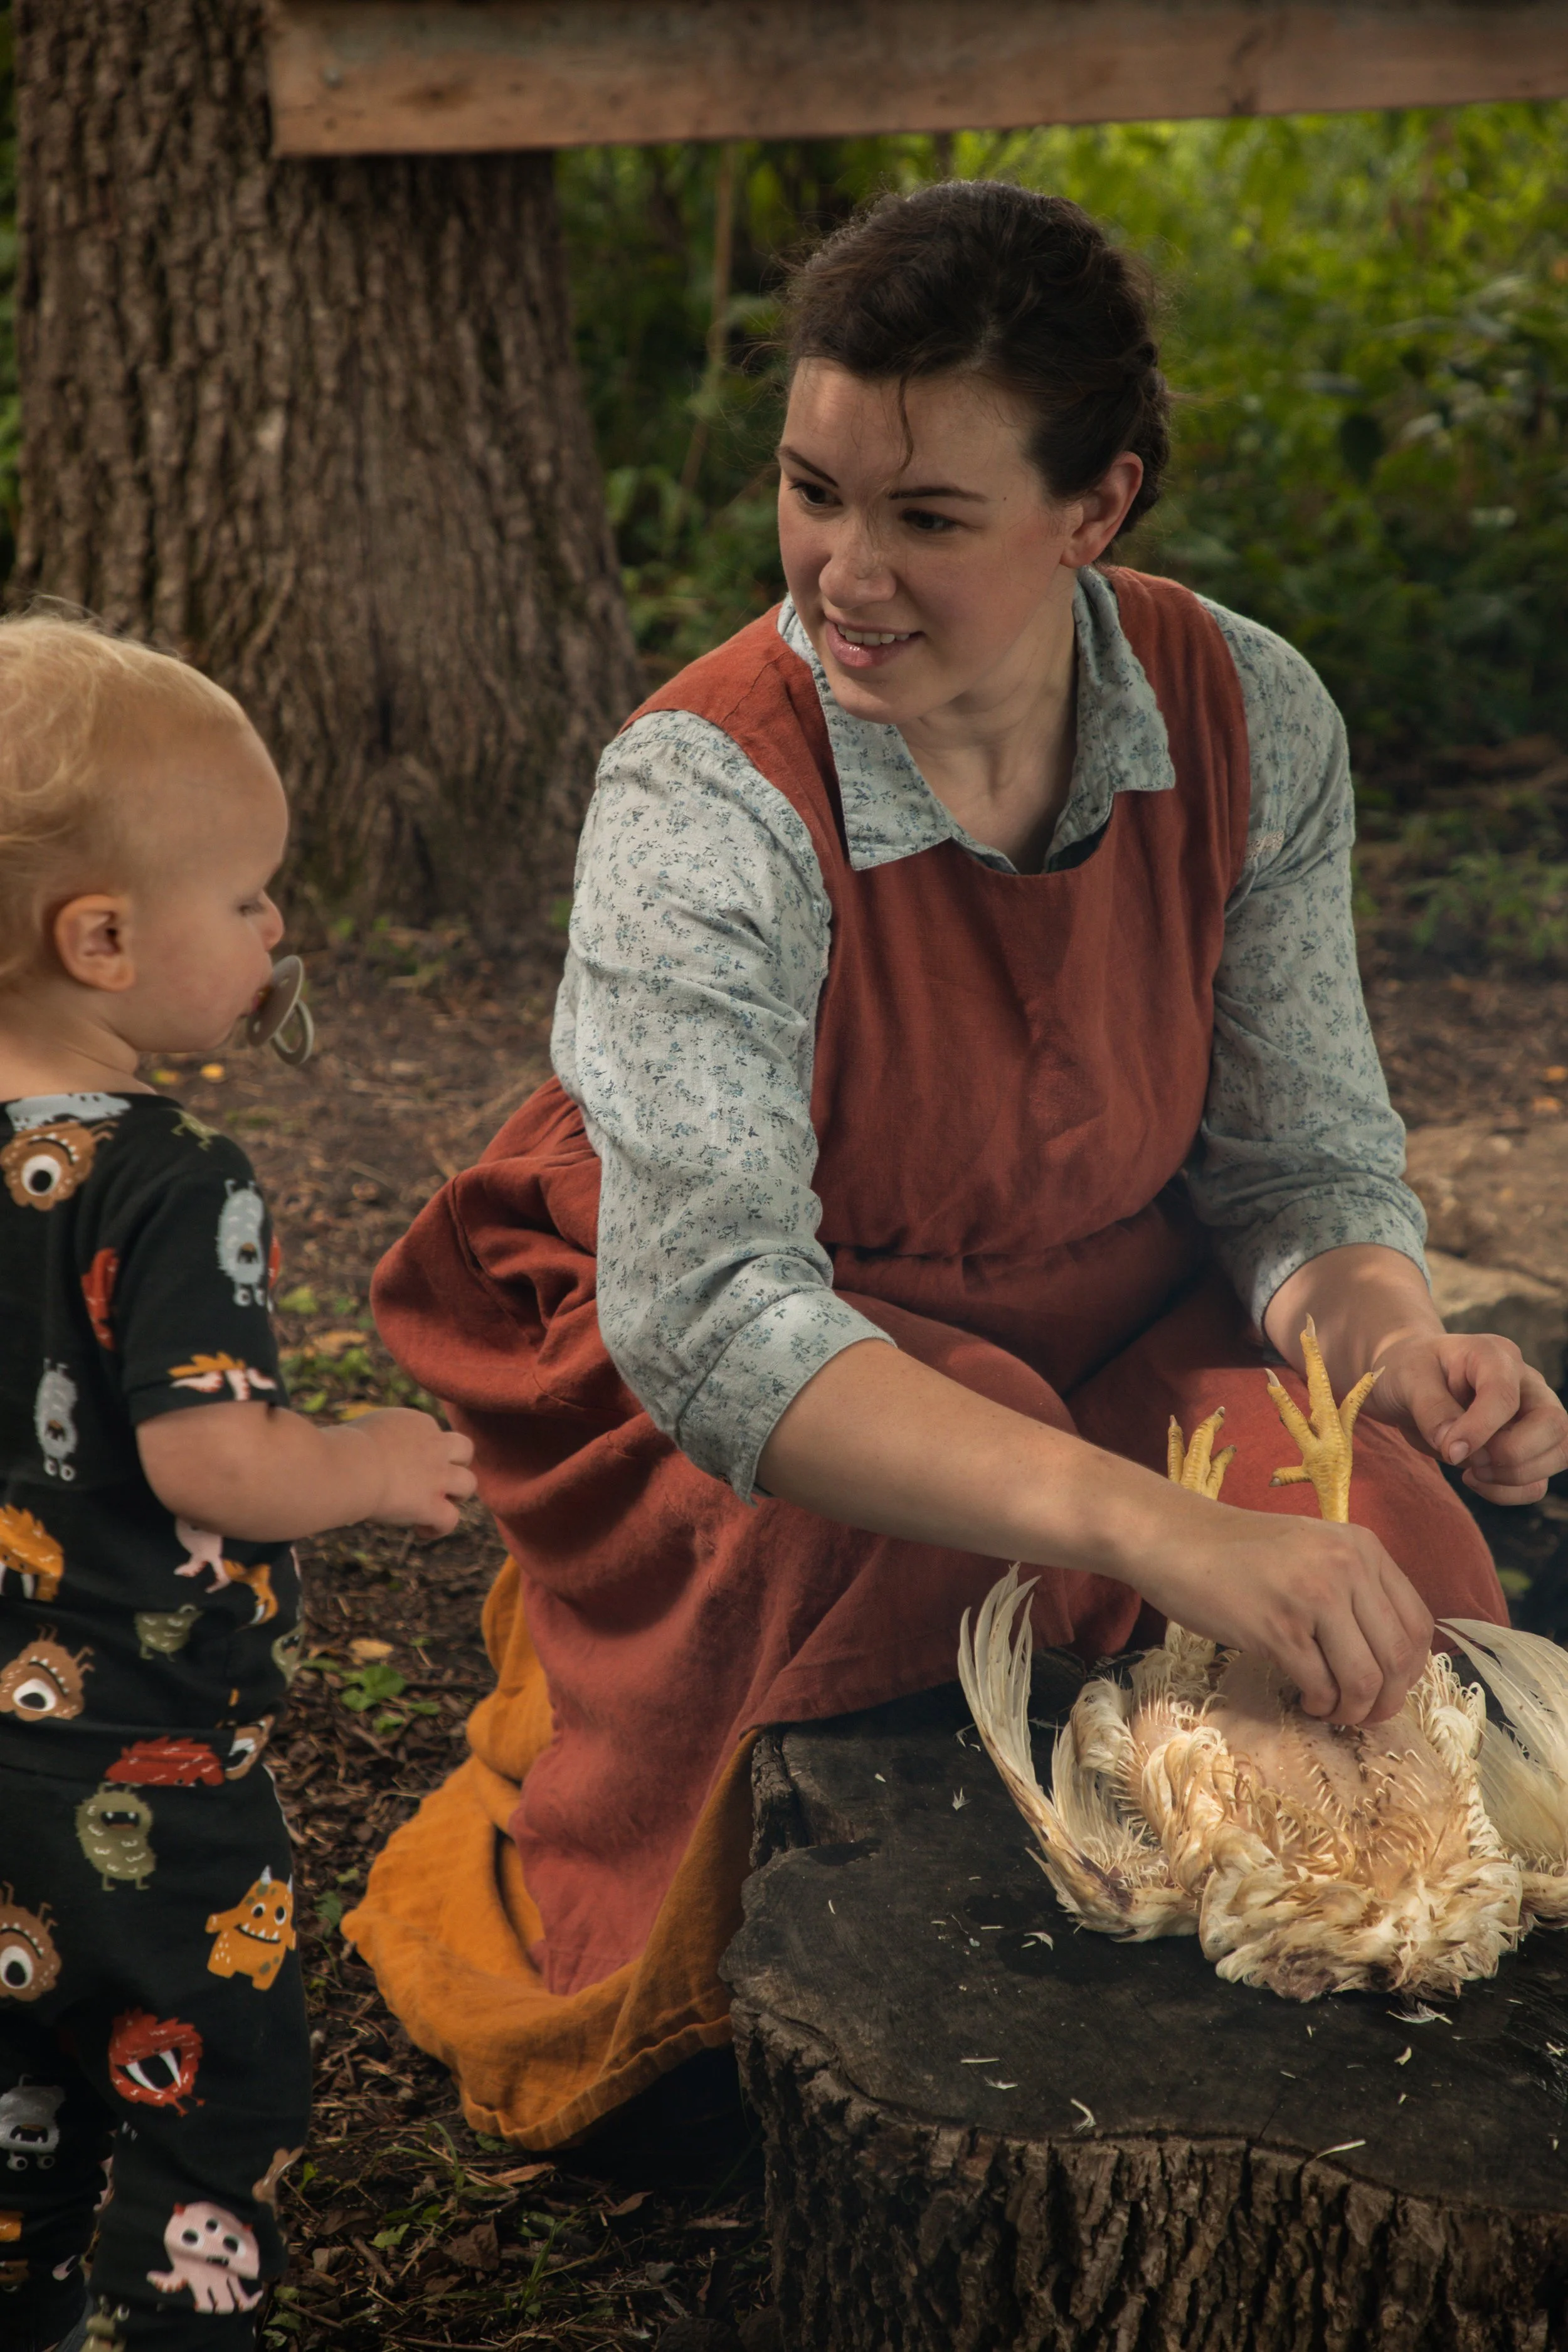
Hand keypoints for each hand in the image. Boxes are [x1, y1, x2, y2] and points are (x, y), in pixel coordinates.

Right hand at [342, 1408, 476, 1534]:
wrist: (347, 1466)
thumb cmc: (340, 1448)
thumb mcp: (362, 1430)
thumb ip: (376, 1439)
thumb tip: (365, 1452)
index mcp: (417, 1422)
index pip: (433, 1434)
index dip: (424, 1450)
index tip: (403, 1465)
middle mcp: (434, 1445)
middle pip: (464, 1449)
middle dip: (456, 1464)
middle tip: (436, 1480)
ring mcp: (437, 1475)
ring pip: (469, 1483)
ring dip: (456, 1495)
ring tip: (435, 1506)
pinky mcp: (431, 1504)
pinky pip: (450, 1520)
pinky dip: (439, 1527)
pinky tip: (421, 1530)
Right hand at [1137, 1500, 1432, 1725]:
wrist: (1174, 1539)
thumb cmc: (1240, 1552)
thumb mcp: (1312, 1550)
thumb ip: (1354, 1587)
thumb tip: (1390, 1659)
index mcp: (1362, 1547)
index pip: (1418, 1624)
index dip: (1410, 1671)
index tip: (1387, 1688)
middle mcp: (1345, 1567)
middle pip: (1398, 1657)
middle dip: (1386, 1700)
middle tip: (1362, 1714)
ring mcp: (1312, 1595)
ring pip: (1364, 1679)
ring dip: (1353, 1709)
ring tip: (1330, 1708)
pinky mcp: (1276, 1626)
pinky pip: (1320, 1685)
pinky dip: (1319, 1705)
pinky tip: (1304, 1699)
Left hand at [1368, 1330, 1567, 1504]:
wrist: (1408, 1382)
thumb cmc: (1409, 1371)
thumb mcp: (1408, 1379)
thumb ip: (1431, 1409)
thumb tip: (1457, 1449)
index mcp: (1493, 1355)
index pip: (1506, 1395)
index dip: (1481, 1429)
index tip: (1449, 1449)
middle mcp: (1525, 1383)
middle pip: (1554, 1423)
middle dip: (1513, 1454)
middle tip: (1469, 1459)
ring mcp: (1531, 1416)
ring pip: (1560, 1453)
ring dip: (1516, 1476)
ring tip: (1472, 1472)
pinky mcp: (1525, 1447)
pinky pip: (1537, 1481)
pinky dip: (1509, 1492)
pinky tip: (1474, 1479)